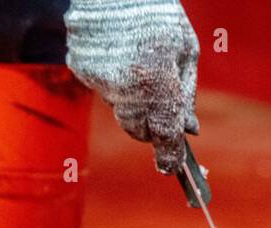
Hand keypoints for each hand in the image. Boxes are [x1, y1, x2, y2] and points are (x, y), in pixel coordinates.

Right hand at [64, 0, 199, 172]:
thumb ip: (187, 94)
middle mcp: (126, 86)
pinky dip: (115, 82)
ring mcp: (100, 79)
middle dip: (152, 129)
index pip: (164, 135)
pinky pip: (103, 90)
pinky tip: (121, 56)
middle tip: (163, 112)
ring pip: (121, 111)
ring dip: (134, 103)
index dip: (169, 156)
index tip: (171, 168)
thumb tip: (189, 130)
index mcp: (157, 81)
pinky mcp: (81, 69)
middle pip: (139, 131)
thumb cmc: (159, 14)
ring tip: (141, 69)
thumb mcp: (187, 51)